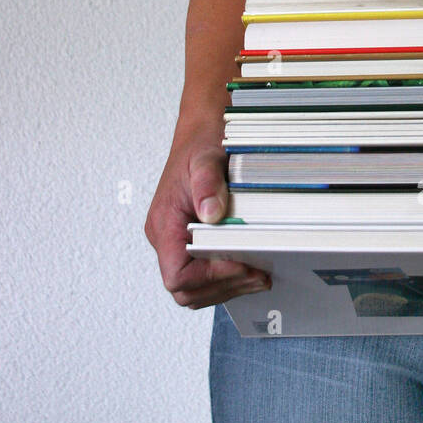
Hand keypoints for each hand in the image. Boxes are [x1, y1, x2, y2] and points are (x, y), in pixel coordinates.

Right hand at [145, 121, 270, 309]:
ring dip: (227, 286)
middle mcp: (166, 237)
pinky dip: (226, 278)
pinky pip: (202, 274)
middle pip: (186, 289)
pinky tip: (248, 267)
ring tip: (258, 276)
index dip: (210, 277)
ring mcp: (177, 241)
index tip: (240, 263)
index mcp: (164, 224)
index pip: (177, 275)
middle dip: (224, 286)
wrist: (199, 133)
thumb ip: (207, 184)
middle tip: (258, 275)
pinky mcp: (190, 240)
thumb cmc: (199, 145)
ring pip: (195, 288)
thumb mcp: (206, 158)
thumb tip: (211, 213)